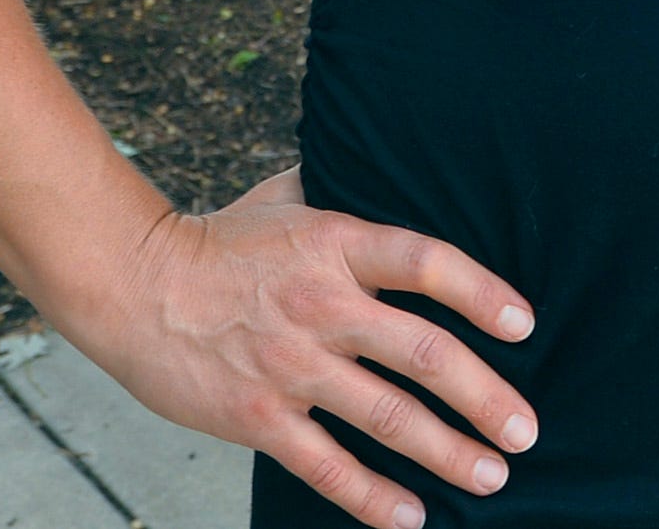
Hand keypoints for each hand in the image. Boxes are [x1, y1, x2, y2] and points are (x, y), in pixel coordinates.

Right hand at [75, 165, 538, 527]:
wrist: (131, 284)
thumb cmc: (218, 239)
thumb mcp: (287, 196)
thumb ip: (344, 189)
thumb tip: (392, 165)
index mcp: (338, 244)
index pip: (427, 263)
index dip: (482, 293)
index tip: (524, 326)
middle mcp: (323, 305)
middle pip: (424, 353)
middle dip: (485, 398)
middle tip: (526, 431)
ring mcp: (291, 365)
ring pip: (388, 417)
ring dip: (448, 452)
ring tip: (492, 476)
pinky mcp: (257, 416)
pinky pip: (327, 465)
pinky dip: (372, 498)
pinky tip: (411, 517)